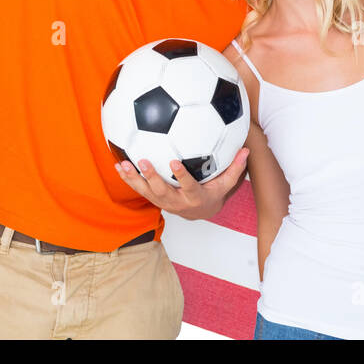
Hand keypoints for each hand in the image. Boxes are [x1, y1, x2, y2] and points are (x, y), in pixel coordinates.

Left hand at [113, 148, 249, 220]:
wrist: (198, 213)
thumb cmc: (212, 194)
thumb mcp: (225, 184)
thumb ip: (234, 168)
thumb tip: (246, 149)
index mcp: (194, 197)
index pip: (187, 187)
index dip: (180, 176)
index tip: (174, 162)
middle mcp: (176, 202)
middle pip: (162, 191)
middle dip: (151, 177)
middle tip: (143, 161)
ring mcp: (163, 201)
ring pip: (146, 192)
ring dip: (133, 179)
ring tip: (123, 165)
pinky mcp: (153, 198)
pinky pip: (138, 189)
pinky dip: (128, 178)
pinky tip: (117, 165)